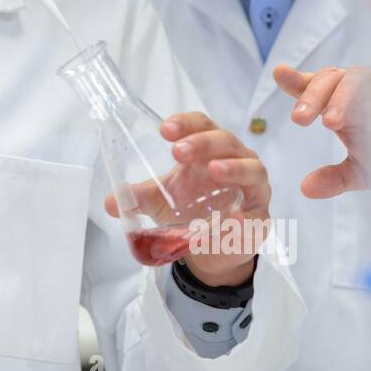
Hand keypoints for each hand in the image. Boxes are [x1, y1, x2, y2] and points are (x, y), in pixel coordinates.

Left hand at [104, 111, 269, 285]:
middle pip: (225, 141)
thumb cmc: (190, 210)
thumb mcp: (161, 202)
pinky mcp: (260, 215)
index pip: (201, 125)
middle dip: (203, 142)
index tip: (163, 129)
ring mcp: (252, 186)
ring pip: (251, 168)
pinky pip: (258, 211)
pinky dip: (247, 214)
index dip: (185, 123)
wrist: (211, 247)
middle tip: (178, 151)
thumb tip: (110, 202)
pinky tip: (234, 217)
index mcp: (209, 149)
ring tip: (213, 170)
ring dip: (233, 167)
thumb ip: (139, 197)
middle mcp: (235, 159)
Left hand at [273, 64, 370, 197]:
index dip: (297, 81)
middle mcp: (364, 88)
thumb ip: (335, 178)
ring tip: (330, 122)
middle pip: (334, 79)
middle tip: (298, 119)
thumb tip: (304, 188)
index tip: (279, 74)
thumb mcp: (365, 172)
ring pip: (363, 79)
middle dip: (314, 97)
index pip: (317, 86)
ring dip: (345, 98)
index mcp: (345, 103)